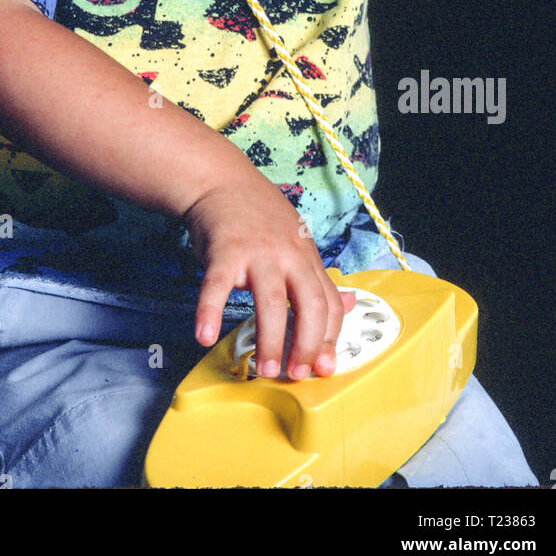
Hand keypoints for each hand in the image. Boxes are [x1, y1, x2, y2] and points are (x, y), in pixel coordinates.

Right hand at [183, 178, 354, 378]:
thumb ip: (319, 278)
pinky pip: (217, 287)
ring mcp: (257, 253)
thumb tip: (351, 304)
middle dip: (307, 345)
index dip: (329, 338)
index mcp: (307, 257)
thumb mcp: (298, 242)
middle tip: (297, 374)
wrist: (222, 181)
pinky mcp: (224, 252)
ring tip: (265, 368)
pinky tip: (204, 335)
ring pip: (270, 302)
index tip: (323, 367)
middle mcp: (288, 256)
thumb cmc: (259, 216)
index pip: (329, 303)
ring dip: (270, 340)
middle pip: (309, 305)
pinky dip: (209, 312)